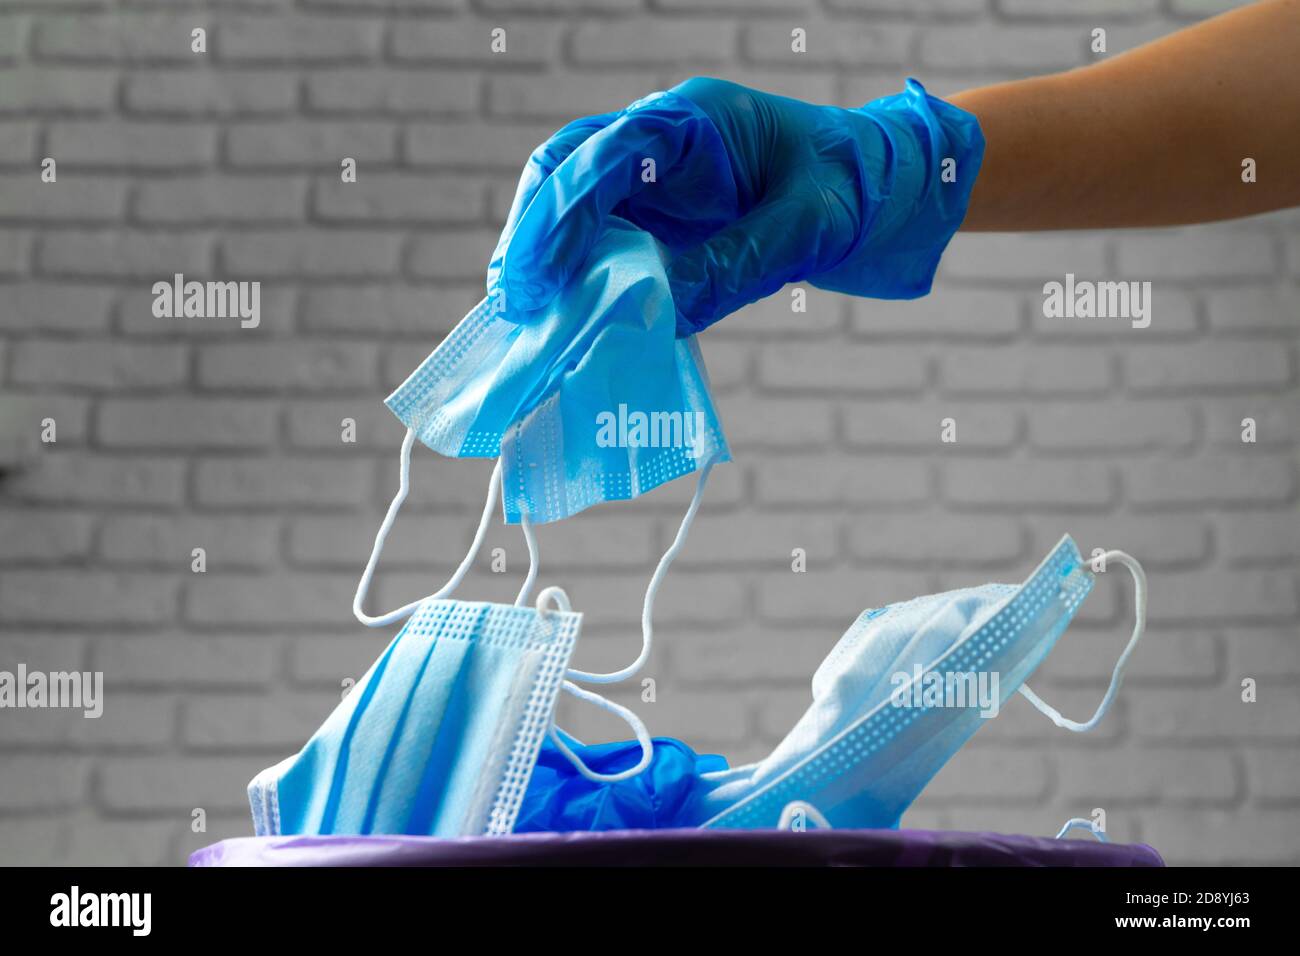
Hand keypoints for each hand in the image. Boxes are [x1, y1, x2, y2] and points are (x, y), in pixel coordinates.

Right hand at [488, 77, 982, 334]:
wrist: (877, 189)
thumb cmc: (851, 190)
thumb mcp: (804, 229)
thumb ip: (733, 264)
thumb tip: (656, 312)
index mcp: (692, 122)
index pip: (605, 155)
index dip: (559, 212)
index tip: (534, 274)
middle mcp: (658, 144)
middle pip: (567, 176)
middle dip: (534, 238)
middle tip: (515, 305)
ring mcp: (653, 180)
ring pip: (574, 210)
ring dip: (546, 262)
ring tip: (526, 320)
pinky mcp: (657, 217)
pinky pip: (601, 243)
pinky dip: (579, 279)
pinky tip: (566, 318)